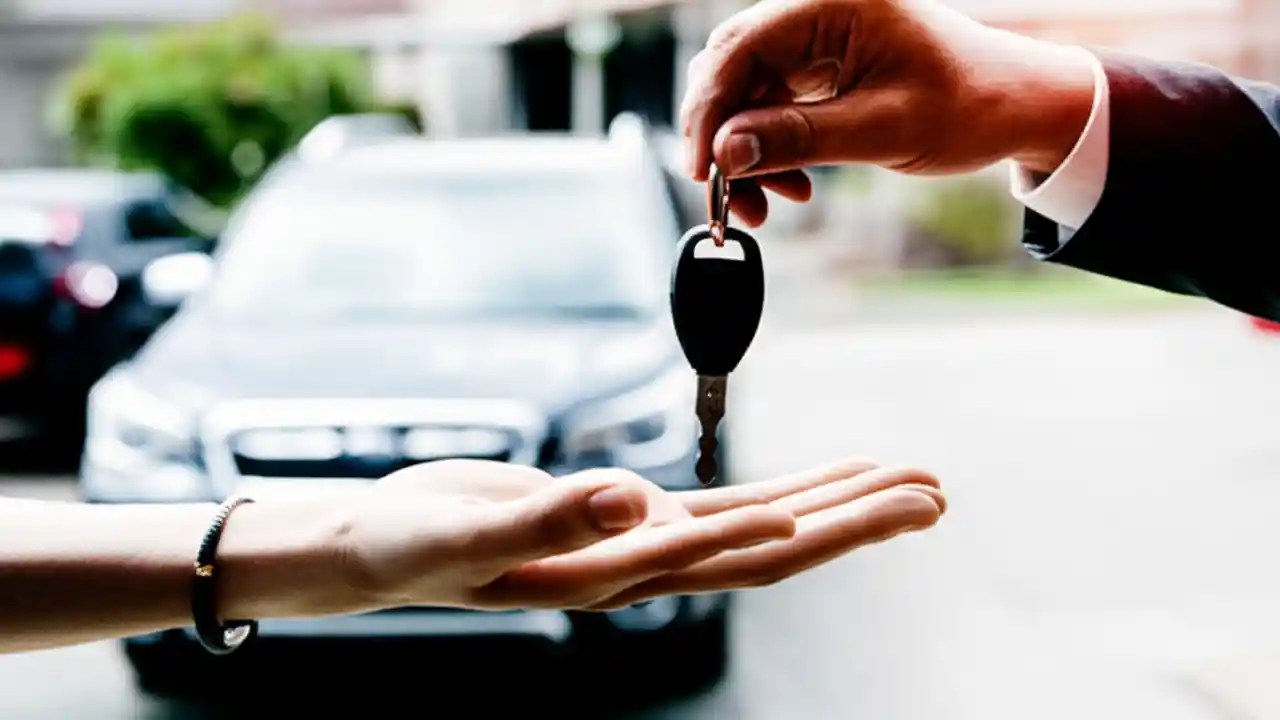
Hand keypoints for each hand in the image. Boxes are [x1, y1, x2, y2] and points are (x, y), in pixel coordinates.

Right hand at [325, 457, 943, 612]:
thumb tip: (637, 500)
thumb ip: (555, 514)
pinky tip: (812, 481)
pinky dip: (775, 491)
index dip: (828, 526)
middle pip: (779, 542)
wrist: (386, 548)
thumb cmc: (417, 546)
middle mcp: (648, 564)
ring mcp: (643, 544)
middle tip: (936, 490)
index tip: (901, 500)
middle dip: (860, 517)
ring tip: (900, 480)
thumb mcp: (473, 530)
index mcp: (621, 572)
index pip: (749, 551)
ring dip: (831, 503)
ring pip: (761, 523)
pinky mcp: (628, 520)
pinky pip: (721, 506)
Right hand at [680, 0, 1096, 225]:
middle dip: (722, 137)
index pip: (738, 49)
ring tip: (765, 205)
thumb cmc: (968, 105)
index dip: (709, 112)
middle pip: (730, 70)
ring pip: (745, 94)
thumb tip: (725, 153)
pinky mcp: (818, 69)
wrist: (1018, 106)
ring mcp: (814, 40)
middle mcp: (814, 11)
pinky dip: (769, 151)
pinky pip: (769, 108)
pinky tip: (789, 188)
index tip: (700, 169)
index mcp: (831, 2)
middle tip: (725, 196)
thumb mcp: (882, 129)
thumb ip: (798, 138)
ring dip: (744, 152)